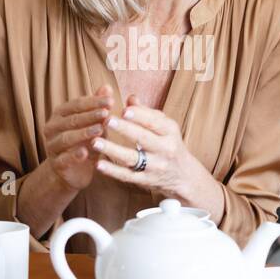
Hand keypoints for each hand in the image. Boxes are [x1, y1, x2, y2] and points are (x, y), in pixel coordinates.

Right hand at [42, 86, 112, 192]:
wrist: (73, 171)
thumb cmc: (85, 142)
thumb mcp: (94, 124)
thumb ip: (98, 107)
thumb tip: (107, 87)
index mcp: (60, 114)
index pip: (77, 104)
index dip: (94, 102)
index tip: (111, 101)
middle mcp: (52, 128)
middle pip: (72, 119)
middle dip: (90, 116)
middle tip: (107, 113)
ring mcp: (52, 146)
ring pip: (67, 138)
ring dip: (83, 133)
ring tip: (99, 130)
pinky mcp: (56, 164)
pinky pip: (64, 159)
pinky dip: (74, 155)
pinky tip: (85, 153)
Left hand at [91, 95, 210, 201]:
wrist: (183, 176)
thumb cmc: (169, 144)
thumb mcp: (165, 127)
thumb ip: (147, 113)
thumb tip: (131, 98)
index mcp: (169, 132)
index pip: (155, 122)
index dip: (140, 116)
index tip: (124, 110)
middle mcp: (165, 149)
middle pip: (143, 139)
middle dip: (125, 129)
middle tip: (107, 120)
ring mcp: (155, 166)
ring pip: (132, 158)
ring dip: (112, 150)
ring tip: (95, 142)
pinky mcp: (145, 180)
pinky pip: (127, 176)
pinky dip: (112, 171)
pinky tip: (98, 164)